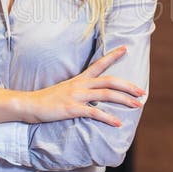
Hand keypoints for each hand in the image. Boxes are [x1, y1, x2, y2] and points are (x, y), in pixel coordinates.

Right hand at [26, 46, 144, 126]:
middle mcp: (80, 85)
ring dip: (124, 100)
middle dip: (128, 86)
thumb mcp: (65, 89)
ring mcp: (77, 96)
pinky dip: (108, 117)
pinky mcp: (73, 108)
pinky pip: (94, 112)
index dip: (113, 56)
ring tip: (137, 105)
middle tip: (142, 92)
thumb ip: (80, 90)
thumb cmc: (48, 99)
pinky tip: (118, 123)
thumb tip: (94, 96)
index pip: (99, 63)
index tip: (125, 49)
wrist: (30, 104)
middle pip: (110, 81)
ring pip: (106, 94)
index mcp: (79, 79)